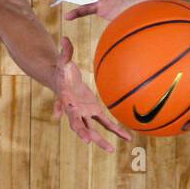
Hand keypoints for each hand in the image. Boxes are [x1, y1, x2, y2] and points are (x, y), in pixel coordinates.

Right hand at [51, 37, 131, 152]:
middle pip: (80, 126)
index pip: (70, 115)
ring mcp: (85, 113)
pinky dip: (116, 130)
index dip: (76, 124)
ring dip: (101, 140)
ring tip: (111, 150)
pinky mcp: (93, 111)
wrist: (61, 79)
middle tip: (91, 143)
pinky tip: (127, 138)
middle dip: (86, 135)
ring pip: (93, 129)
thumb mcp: (62, 61)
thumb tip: (64, 38)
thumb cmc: (61, 69)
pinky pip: (106, 123)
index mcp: (68, 102)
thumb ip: (65, 52)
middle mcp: (75, 111)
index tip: (82, 134)